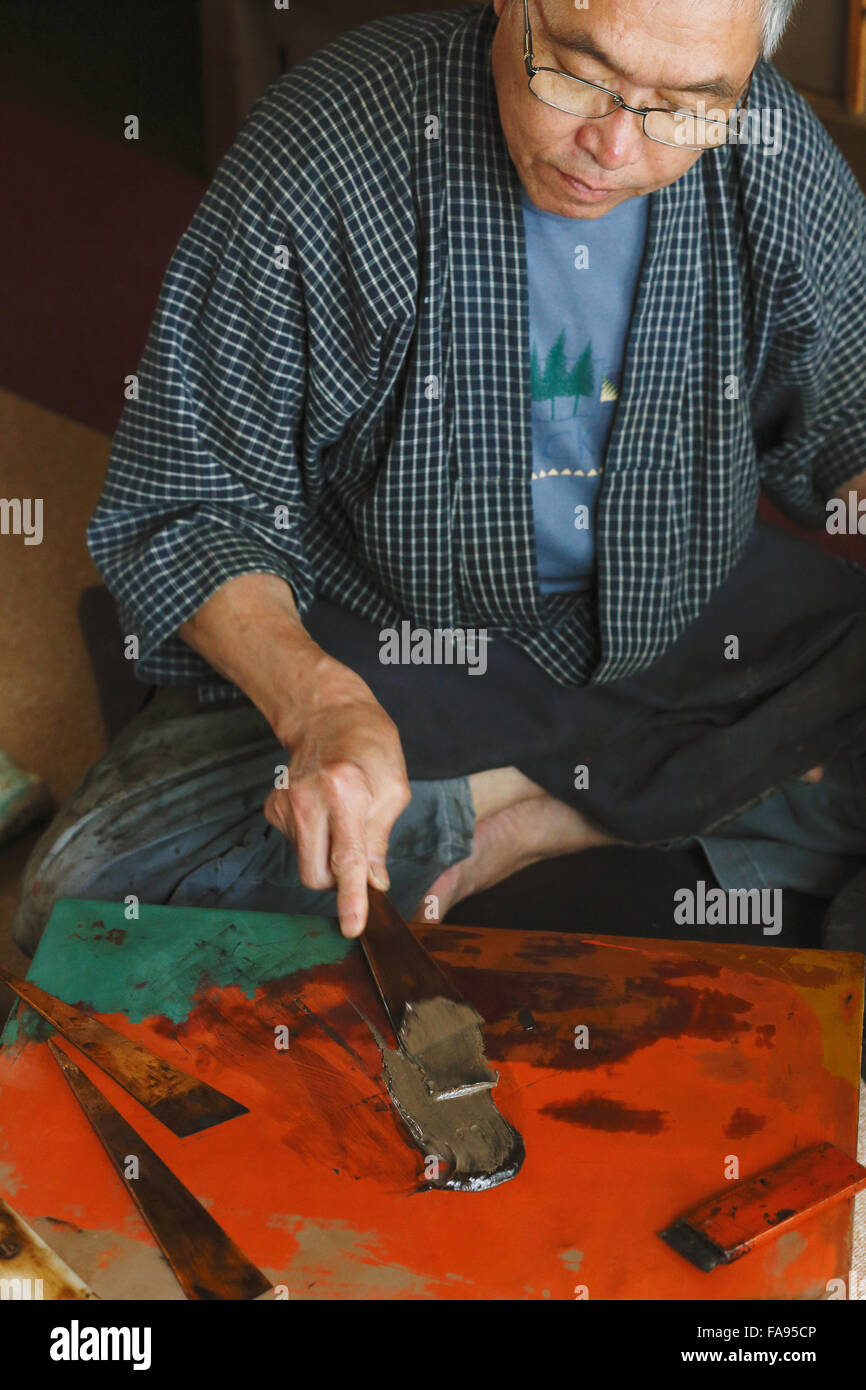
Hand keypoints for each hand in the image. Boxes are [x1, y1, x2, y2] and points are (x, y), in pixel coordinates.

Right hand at [263, 659, 410, 937]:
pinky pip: (295, 845)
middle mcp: (307, 798)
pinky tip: (323, 811)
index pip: (349, 857)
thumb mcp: (394, 790)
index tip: (352, 926)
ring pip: (305, 862)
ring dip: (326, 855)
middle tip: (359, 852)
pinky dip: (312, 839)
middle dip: (338, 880)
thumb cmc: (372, 749)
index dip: (351, 897)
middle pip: (316, 874)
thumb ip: (380, 840)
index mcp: (346, 791)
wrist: (331, 715)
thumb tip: (373, 884)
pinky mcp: (272, 807)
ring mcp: (284, 802)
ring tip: (342, 817)